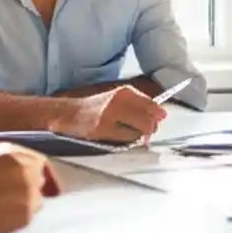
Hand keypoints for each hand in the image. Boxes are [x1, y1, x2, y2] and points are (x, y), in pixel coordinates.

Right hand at [51, 85, 167, 141]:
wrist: (69, 114)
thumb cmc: (96, 108)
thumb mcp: (119, 99)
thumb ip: (140, 105)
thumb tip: (162, 114)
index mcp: (125, 92)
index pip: (152, 104)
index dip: (158, 114)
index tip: (160, 118)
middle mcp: (119, 101)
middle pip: (149, 119)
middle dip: (150, 128)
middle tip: (145, 131)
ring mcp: (111, 115)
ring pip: (140, 130)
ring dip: (139, 135)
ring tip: (128, 132)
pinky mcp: (104, 129)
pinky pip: (127, 138)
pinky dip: (128, 140)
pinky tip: (119, 135)